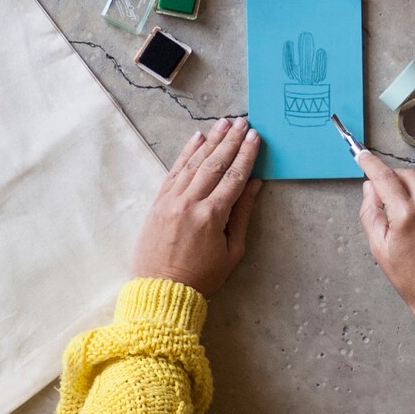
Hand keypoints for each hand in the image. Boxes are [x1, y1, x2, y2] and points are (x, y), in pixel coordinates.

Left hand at [132, 117, 261, 296]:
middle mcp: (190, 202)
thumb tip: (254, 184)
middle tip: (243, 122)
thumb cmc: (202, 277)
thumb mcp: (232, 251)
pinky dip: (186, 152)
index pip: (234, 176)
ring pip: (194, 162)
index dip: (246, 154)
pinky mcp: (158, 201)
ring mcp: (171, 200)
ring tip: (225, 122)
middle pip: (215, 163)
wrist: (160, 291)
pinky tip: (198, 137)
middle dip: (231, 140)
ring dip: (211, 140)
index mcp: (211, 216)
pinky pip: (174, 170)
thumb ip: (242, 214)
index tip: (256, 137)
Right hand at [357, 151, 414, 327]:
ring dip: (408, 188)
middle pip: (406, 174)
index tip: (361, 154)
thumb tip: (370, 189)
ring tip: (401, 212)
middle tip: (381, 189)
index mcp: (406, 215)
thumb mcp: (379, 248)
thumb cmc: (411, 279)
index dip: (370, 163)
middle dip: (391, 176)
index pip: (384, 178)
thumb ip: (371, 213)